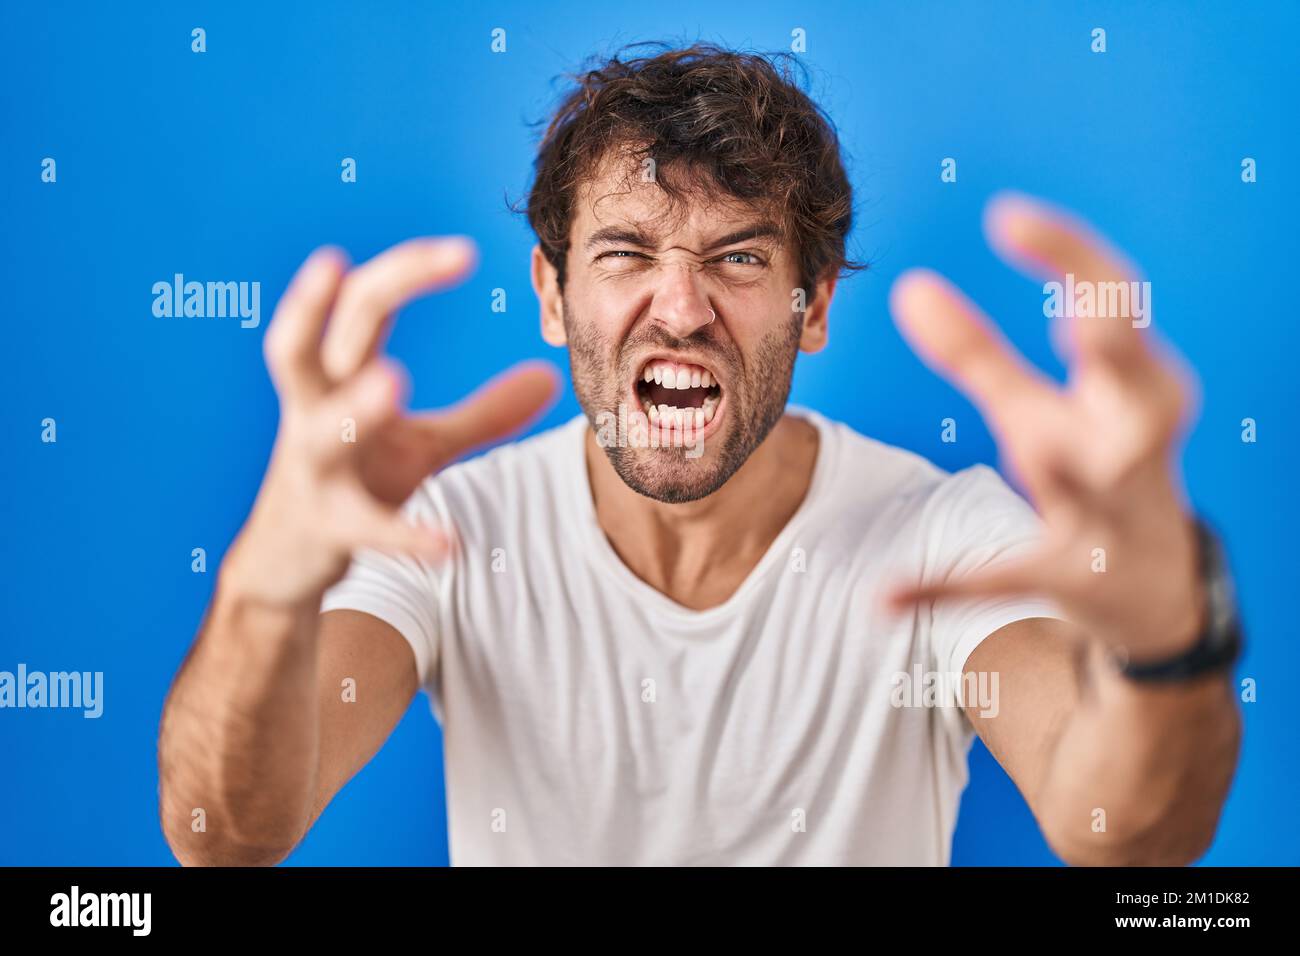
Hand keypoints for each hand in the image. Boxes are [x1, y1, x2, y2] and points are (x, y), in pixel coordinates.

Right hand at [228, 239, 557, 604]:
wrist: (288, 562)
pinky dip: (404, 535)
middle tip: (366, 258)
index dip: (406, 272)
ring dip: (354, 404)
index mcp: (338, 379)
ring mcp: (313, 471)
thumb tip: (549, 377)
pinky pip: (366, 527)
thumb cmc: (358, 480)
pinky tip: (447, 543)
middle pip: (313, 342)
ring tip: (394, 378)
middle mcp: (314, 412)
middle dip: (342, 302)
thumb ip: (483, 411)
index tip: (466, 251)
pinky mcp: (327, 528)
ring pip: (320, 431)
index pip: (362, 307)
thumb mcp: (422, 443)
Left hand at [886, 193, 1205, 663]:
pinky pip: (1009, 577)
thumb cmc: (1095, 468)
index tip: (1004, 216)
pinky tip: (882, 598)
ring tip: (1044, 450)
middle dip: (1121, 351)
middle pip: (1144, 387)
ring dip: (1074, 467)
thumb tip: (909, 287)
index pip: (1116, 302)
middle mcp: (1134, 441)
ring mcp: (1113, 513)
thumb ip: (975, 352)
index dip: (1069, 255)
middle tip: (1083, 315)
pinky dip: (947, 587)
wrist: (1154, 590)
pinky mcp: (1073, 575)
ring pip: (1101, 485)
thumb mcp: (1034, 410)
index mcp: (1129, 386)